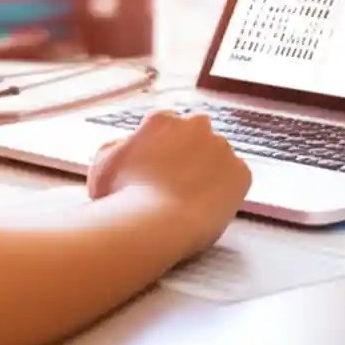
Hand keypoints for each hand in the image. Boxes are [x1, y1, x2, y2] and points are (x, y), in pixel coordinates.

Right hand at [87, 110, 250, 253]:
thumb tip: (129, 144)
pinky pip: (236, 179)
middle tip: (177, 183)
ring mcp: (222, 148)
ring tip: (193, 200)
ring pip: (218, 157)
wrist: (153, 224)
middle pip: (196, 136)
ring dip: (209, 172)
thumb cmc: (122, 197)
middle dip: (189, 154)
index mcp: (162, 120)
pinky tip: (207, 208)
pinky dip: (226, 191)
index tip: (158, 171)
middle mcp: (196, 125)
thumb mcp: (103, 163)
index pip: (167, 128)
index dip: (162, 151)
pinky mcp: (241, 172)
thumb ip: (119, 146)